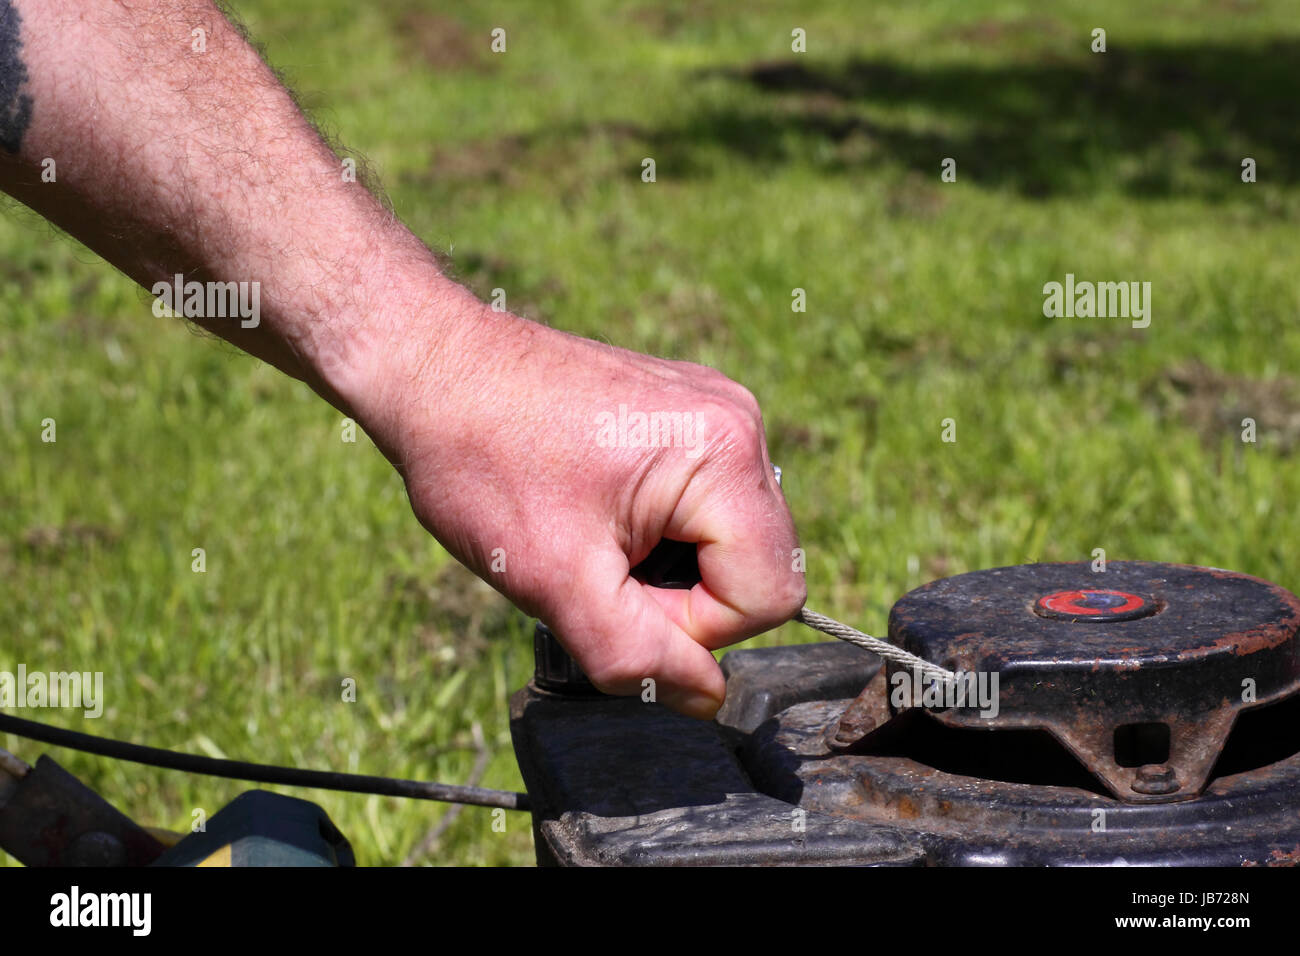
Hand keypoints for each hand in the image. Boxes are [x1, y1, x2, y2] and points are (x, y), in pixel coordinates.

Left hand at [351, 300, 805, 718]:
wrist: (434, 367)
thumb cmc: (484, 460)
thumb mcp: (557, 581)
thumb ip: (637, 657)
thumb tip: (706, 698)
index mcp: (724, 456)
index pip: (769, 595)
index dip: (694, 627)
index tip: (615, 596)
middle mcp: (739, 422)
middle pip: (759, 567)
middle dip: (682, 597)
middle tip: (598, 570)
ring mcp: (715, 409)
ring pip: (731, 541)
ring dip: (668, 567)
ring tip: (592, 536)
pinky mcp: (687, 410)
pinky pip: (707, 504)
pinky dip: (660, 530)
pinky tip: (598, 509)